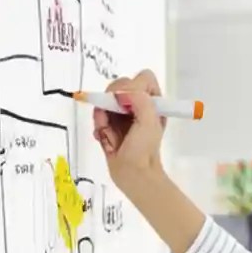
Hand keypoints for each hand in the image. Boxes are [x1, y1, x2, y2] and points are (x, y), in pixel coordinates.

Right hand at [93, 70, 166, 190]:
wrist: (133, 175)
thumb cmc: (145, 150)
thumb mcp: (149, 121)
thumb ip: (139, 98)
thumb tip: (121, 92)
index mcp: (153, 101)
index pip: (142, 78)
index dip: (133, 87)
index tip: (129, 105)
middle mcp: (138, 104)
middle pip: (119, 85)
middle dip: (112, 101)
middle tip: (116, 117)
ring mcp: (123, 114)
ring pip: (105, 100)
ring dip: (103, 115)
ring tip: (109, 133)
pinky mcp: (110, 123)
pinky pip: (98, 114)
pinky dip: (98, 125)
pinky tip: (104, 137)